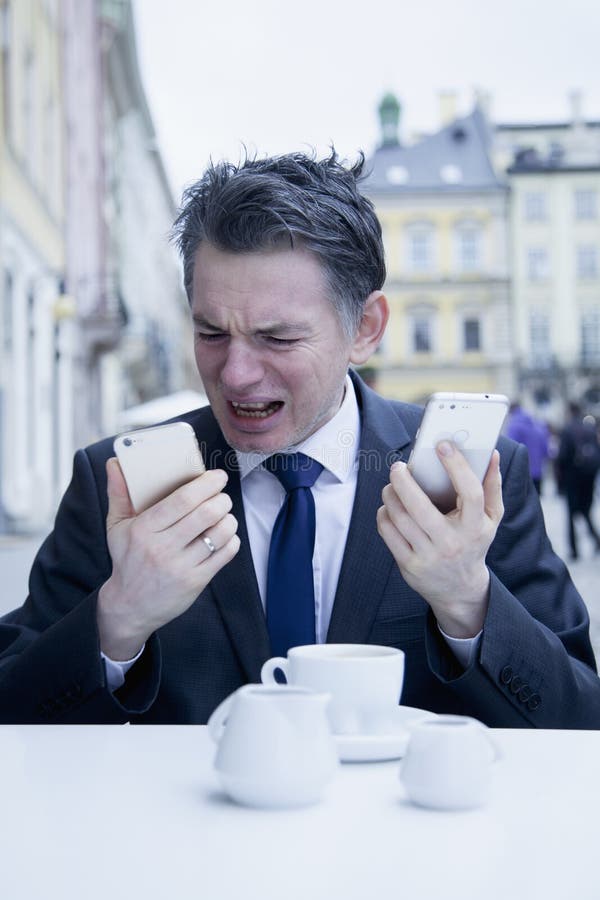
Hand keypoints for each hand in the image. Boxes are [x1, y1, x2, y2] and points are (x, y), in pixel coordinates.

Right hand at [97, 458, 239, 659]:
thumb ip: (118, 494)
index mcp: (144, 529)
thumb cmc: (127, 560)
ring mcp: (180, 567)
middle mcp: (162, 548)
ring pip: (219, 533)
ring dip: (228, 519)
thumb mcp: (117, 527)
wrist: (130, 607)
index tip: (217, 477)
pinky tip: (225, 535)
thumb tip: (114, 463)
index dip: (206, 484)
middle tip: (222, 496)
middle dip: (221, 499)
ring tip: (224, 514)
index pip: (182, 500)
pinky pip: (225, 554)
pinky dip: (231, 540)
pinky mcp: (195, 582)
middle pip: (206, 513)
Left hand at [376, 442, 503, 637]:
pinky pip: (388, 532)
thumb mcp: (491, 518)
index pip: (470, 492)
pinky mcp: (409, 565)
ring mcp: (429, 555)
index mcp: (476, 527)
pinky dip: (384, 514)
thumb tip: (493, 454)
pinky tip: (389, 507)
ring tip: (393, 485)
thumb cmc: (474, 543)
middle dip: (404, 481)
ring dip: (391, 495)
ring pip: (400, 518)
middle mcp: (452, 542)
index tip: (442, 445)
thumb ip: (492, 485)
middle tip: (399, 467)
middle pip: (421, 506)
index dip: (457, 466)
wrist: (460, 588)